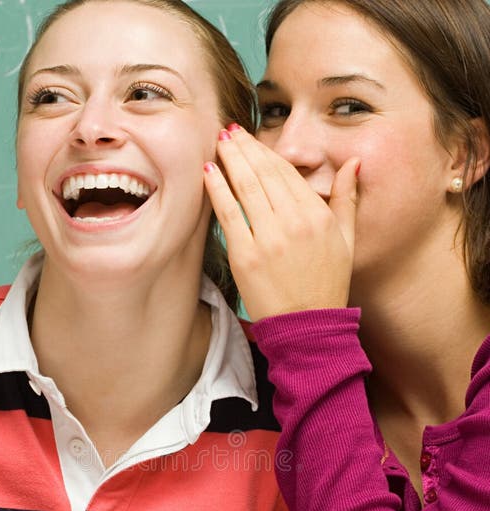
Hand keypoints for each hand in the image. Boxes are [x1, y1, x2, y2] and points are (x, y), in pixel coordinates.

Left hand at [203, 124, 359, 320]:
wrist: (308, 327)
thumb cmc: (327, 286)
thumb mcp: (347, 241)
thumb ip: (347, 199)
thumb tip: (354, 163)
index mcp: (319, 216)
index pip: (287, 173)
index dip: (267, 152)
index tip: (252, 138)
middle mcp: (294, 222)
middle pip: (265, 173)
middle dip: (245, 147)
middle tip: (230, 130)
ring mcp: (268, 239)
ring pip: (246, 187)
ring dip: (230, 159)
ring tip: (219, 141)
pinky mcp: (246, 256)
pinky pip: (229, 214)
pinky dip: (217, 189)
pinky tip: (208, 171)